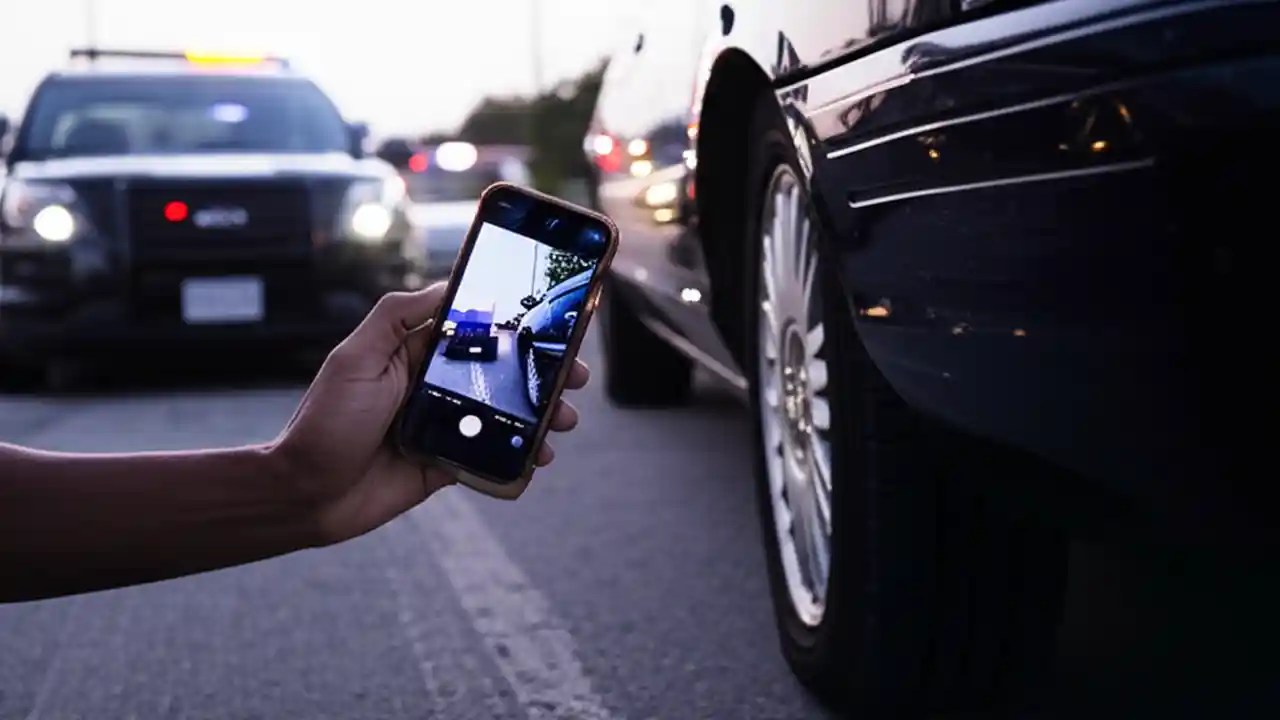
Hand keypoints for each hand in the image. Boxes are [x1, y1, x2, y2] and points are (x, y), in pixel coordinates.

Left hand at [271, 283, 588, 545]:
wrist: (305, 494)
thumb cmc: (324, 421)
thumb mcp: (354, 357)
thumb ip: (397, 317)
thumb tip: (445, 286)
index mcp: (416, 353)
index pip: (474, 329)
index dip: (514, 324)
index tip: (551, 321)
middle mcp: (434, 385)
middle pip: (501, 371)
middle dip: (542, 371)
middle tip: (576, 374)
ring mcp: (445, 425)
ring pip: (506, 413)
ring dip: (542, 413)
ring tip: (566, 418)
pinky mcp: (448, 462)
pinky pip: (494, 455)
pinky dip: (522, 454)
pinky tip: (542, 454)